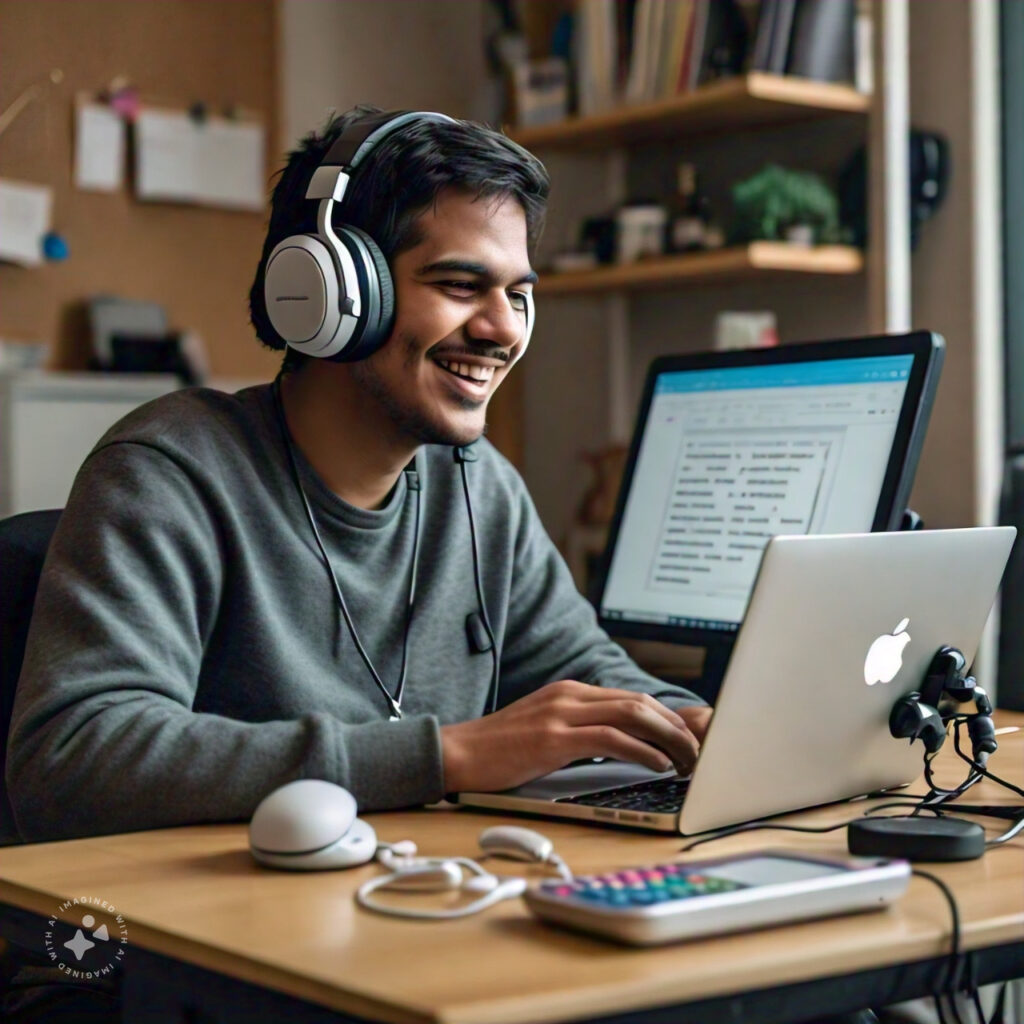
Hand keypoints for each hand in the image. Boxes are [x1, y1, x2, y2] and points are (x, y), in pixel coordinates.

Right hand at [440, 680, 705, 793]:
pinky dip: (643, 751)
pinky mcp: (554, 737)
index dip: (667, 718)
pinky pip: (612, 739)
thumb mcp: (545, 728)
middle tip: (698, 752)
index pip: (632, 698)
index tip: (687, 740)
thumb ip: (578, 728)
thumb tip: (619, 745)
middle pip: (640, 702)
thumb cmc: (500, 749)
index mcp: (570, 691)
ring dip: (669, 738)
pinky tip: (658, 764)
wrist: (458, 753)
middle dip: (676, 727)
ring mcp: (562, 713)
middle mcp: (570, 695)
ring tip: (687, 761)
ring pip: (633, 715)